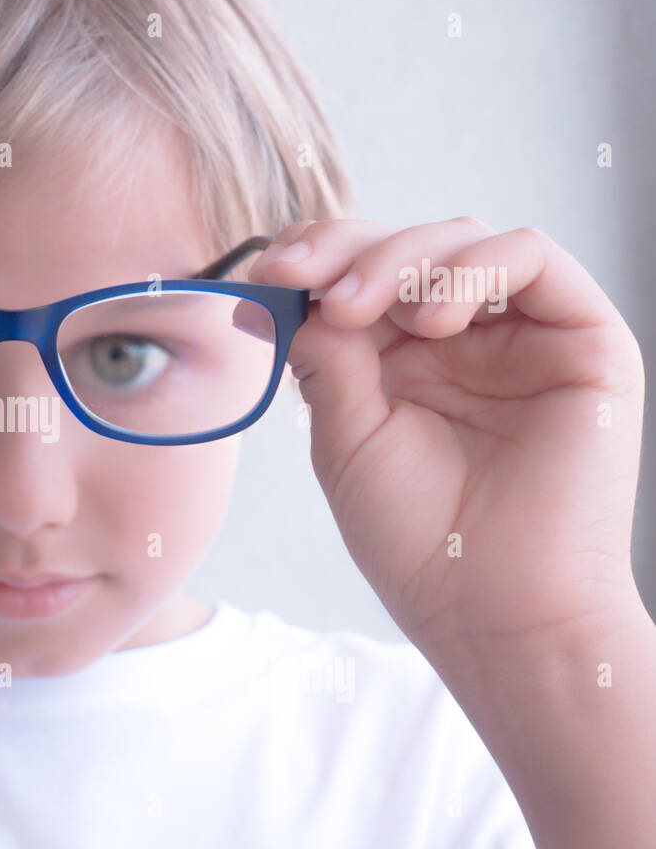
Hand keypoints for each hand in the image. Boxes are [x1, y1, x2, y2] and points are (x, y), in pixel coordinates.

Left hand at [249, 217, 644, 655]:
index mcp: (404, 362)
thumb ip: (328, 357)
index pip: (360, 277)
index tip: (265, 272)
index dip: (314, 260)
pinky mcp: (583, 337)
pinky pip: (533, 257)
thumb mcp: (346, 437)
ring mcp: (522, 335)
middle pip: (406, 246)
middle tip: (298, 274)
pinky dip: (473, 269)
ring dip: (398, 259)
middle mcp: (464, 340)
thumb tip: (300, 289)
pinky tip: (431, 322)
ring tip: (356, 309)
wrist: (493, 609)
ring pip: (462, 240)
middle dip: (344, 249)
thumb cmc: (417, 540)